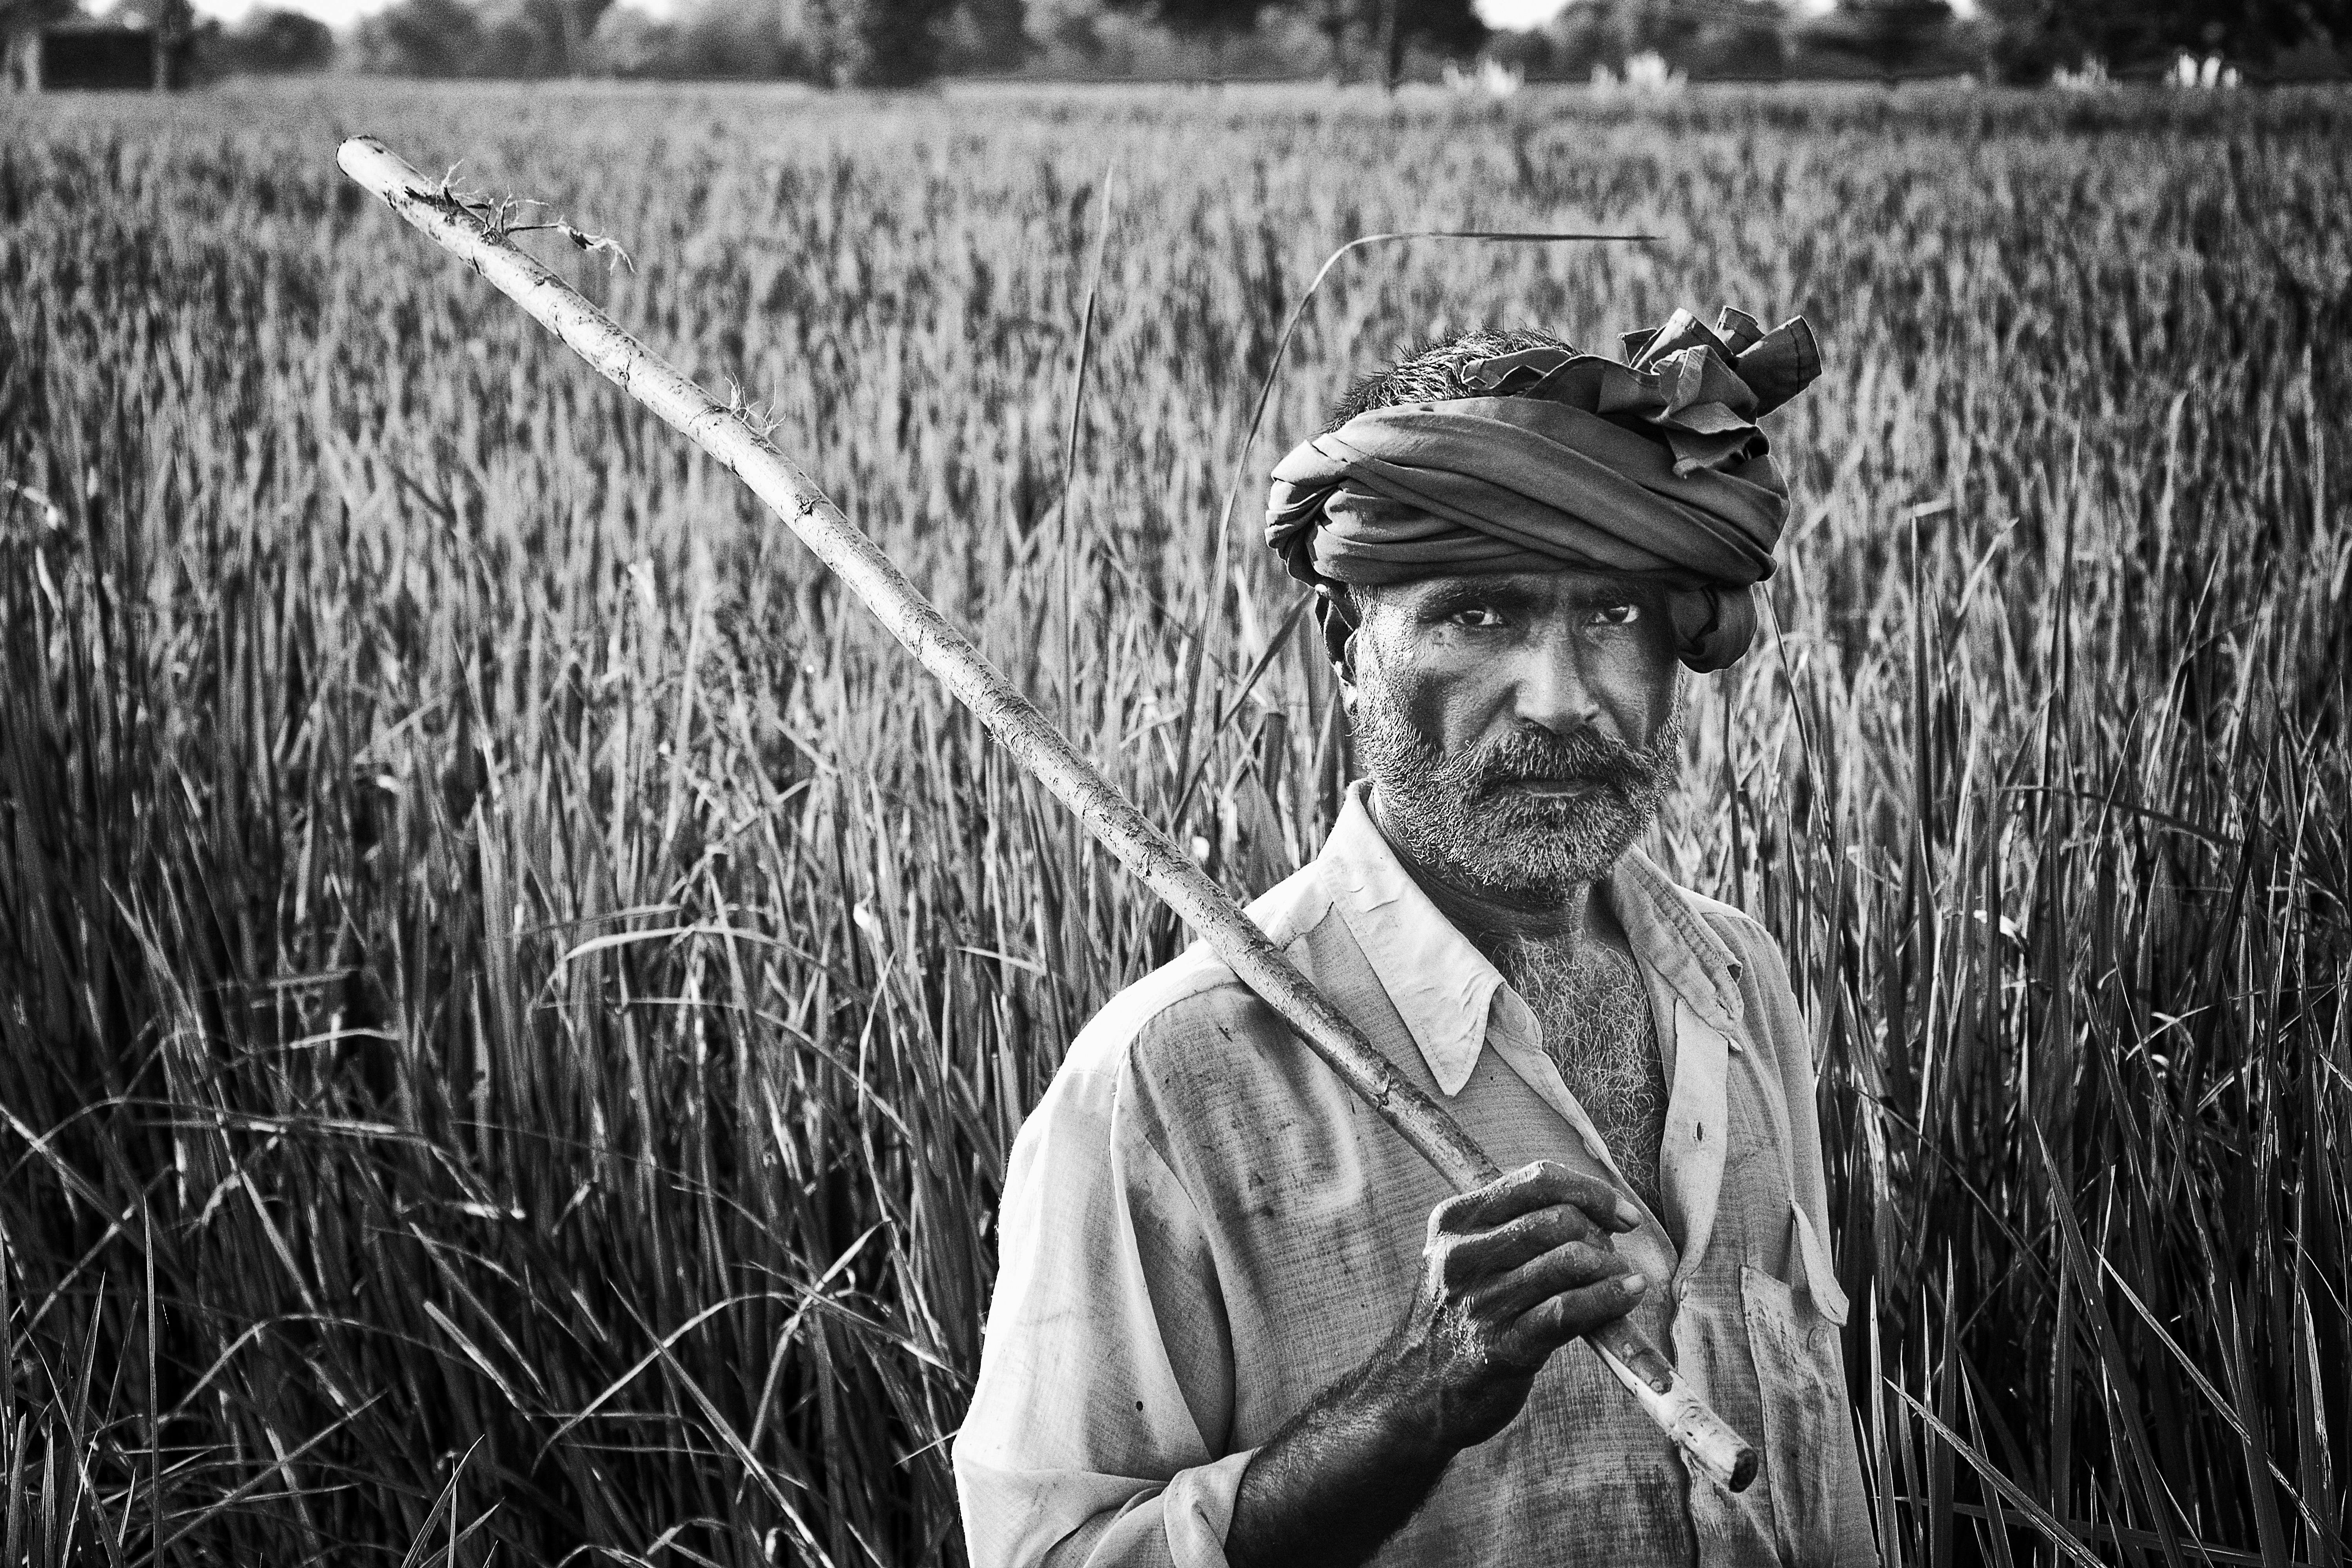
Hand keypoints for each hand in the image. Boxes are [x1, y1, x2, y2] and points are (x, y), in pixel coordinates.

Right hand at [1371, 1160, 1648, 1454]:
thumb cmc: (1458, 1316)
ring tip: (1621, 1281)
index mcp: (1454, 1220)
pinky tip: (1628, 1296)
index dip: (1592, 1192)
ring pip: (1569, 1260)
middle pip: (1559, 1218)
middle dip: (1600, 1236)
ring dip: (1611, 1269)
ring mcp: (1480, 1301)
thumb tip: (1593, 1207)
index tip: (1623, 1214)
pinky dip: (1610, 1298)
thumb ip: (1513, 1224)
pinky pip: (1570, 1309)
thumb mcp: (1465, 1256)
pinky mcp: (1502, 1346)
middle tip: (1610, 1259)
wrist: (1416, 1393)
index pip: (1538, 1180)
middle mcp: (1461, 1255)